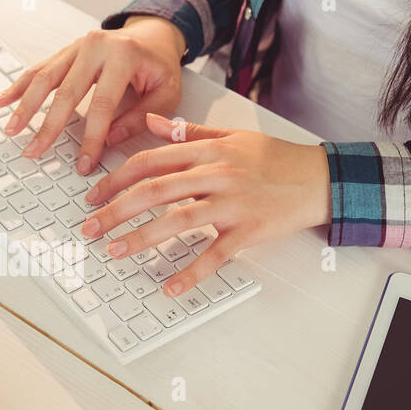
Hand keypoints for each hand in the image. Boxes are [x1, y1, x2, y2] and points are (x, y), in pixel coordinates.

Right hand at [0, 16, 185, 174]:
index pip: (101, 104)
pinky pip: (38, 70)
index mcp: (123, 55)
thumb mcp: (167, 92)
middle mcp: (95, 46)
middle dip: (48, 126)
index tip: (84, 163)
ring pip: (44, 78)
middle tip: (34, 152)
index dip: (91, 138)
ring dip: (24, 106)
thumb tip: (110, 139)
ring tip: (11, 130)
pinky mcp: (65, 52)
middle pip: (65, 92)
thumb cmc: (160, 65)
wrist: (154, 33)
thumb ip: (142, 116)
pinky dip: (17, 87)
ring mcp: (76, 46)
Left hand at [80, 114, 331, 296]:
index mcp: (207, 150)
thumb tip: (147, 122)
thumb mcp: (230, 136)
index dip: (116, 179)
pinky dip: (190, 273)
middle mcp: (216, 173)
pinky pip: (214, 255)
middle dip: (115, 210)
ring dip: (141, 239)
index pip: (150, 161)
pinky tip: (169, 287)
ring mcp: (232, 203)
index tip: (93, 196)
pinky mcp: (249, 230)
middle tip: (90, 228)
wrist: (319, 178)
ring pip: (178, 220)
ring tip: (115, 252)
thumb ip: (186, 132)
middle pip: (154, 190)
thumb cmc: (274, 159)